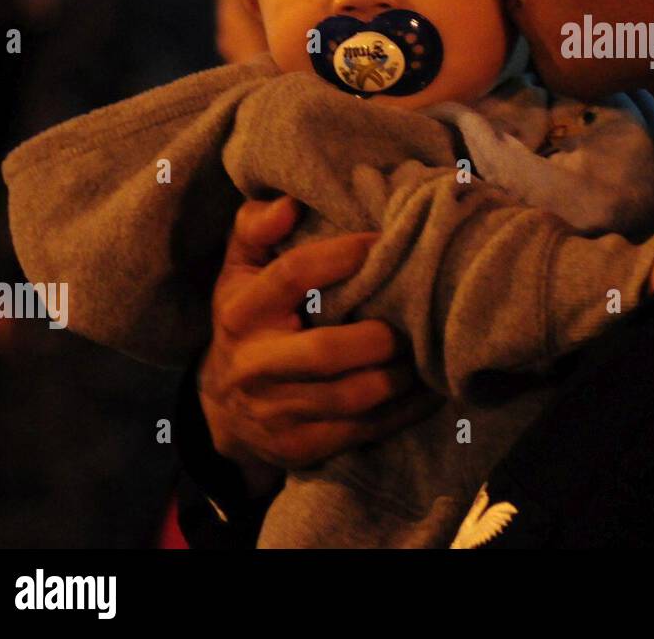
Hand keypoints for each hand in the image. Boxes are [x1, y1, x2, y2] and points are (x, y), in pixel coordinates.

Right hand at [198, 195, 442, 493]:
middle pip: (327, 350)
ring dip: (402, 375)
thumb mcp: (239, 271)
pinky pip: (364, 430)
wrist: (222, 408)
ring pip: (353, 397)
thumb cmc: (249, 320)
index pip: (294, 275)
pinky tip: (430, 388)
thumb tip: (288, 204)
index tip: (386, 240)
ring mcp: (275, 412)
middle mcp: (253, 365)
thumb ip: (255, 229)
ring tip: (430, 350)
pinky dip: (405, 410)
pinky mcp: (300, 448)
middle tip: (417, 314)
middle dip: (381, 336)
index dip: (345, 255)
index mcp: (240, 312)